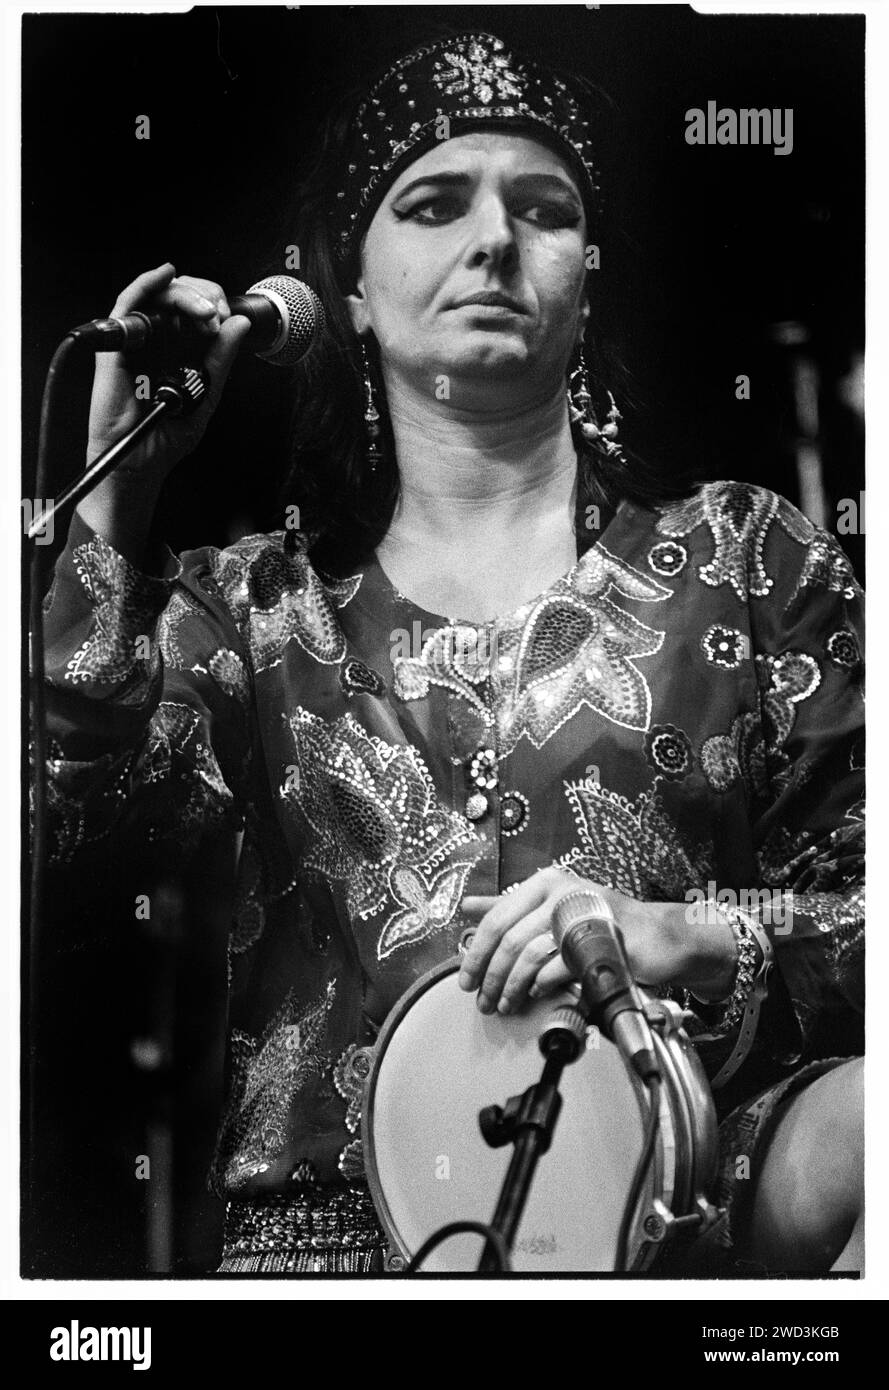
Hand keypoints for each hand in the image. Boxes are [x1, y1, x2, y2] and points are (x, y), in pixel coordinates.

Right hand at [86, 262, 250, 479]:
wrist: (139, 463)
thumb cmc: (165, 435)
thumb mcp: (206, 394)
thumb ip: (221, 360)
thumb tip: (239, 325)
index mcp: (178, 349)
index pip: (194, 308)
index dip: (213, 303)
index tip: (228, 318)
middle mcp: (157, 340)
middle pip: (178, 295)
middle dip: (204, 296)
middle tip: (217, 315)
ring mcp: (137, 341)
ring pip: (158, 295)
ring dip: (185, 294)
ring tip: (205, 311)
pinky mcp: (117, 346)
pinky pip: (126, 304)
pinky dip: (146, 284)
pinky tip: (165, 274)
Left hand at [459, 867, 735, 1014]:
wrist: (659, 938)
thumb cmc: (605, 925)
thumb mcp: (553, 910)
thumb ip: (512, 908)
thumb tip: (469, 906)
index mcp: (545, 882)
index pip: (496, 917)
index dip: (475, 952)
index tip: (466, 979)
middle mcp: (561, 891)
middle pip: (509, 937)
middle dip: (491, 975)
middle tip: (483, 1000)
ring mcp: (582, 913)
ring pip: (530, 953)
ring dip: (513, 985)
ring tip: (507, 1005)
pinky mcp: (601, 938)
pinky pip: (560, 965)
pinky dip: (543, 983)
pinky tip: (536, 994)